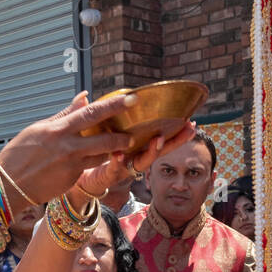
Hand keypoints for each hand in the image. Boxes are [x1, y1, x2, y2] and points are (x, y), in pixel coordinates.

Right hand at [0, 91, 138, 204]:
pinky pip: (89, 167)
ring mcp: (71, 165)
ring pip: (101, 155)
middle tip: (135, 131)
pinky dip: (94, 161)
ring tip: (121, 144)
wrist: (8, 185)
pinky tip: (95, 157)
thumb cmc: (19, 154)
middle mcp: (67, 147)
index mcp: (58, 129)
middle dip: (122, 135)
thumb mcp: (40, 128)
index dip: (113, 105)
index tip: (131, 98)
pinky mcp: (72, 179)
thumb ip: (65, 114)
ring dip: (112, 150)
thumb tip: (84, 97)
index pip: (91, 113)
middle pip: (104, 138)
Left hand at [77, 119, 197, 197]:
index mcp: (137, 146)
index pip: (161, 137)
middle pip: (160, 150)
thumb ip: (97, 115)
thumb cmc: (93, 153)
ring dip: (151, 151)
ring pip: (141, 161)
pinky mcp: (109, 175)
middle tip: (188, 129)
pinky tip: (117, 155)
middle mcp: (135, 157)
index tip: (191, 121)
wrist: (80, 178)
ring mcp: (124, 167)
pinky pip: (114, 169)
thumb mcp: (98, 132)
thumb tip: (86, 94)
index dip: (176, 132)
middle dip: (175, 141)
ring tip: (159, 140)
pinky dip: (117, 162)